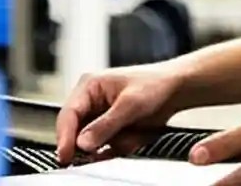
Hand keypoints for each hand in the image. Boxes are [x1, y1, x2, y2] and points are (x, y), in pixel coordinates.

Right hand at [55, 65, 185, 164]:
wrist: (175, 90)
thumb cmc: (154, 85)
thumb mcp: (130, 104)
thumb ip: (105, 125)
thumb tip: (82, 143)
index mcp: (89, 86)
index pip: (68, 114)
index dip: (65, 137)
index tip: (66, 155)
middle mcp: (90, 101)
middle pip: (76, 132)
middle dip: (93, 143)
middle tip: (103, 150)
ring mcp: (99, 117)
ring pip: (93, 143)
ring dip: (113, 144)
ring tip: (134, 132)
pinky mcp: (109, 130)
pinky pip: (106, 148)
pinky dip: (120, 146)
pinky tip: (135, 136)